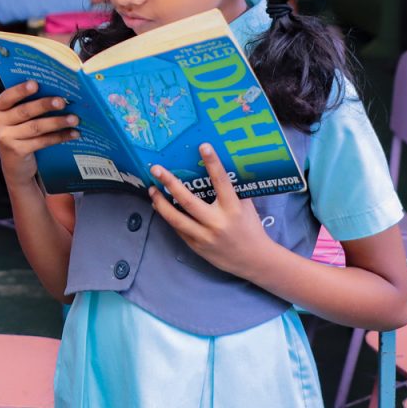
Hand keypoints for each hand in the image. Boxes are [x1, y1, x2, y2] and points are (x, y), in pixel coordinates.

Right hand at [0, 80, 79, 188]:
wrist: (15, 165)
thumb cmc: (20, 134)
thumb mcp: (17, 119)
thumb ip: (29, 105)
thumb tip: (57, 93)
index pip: (7, 96)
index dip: (20, 90)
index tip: (35, 83)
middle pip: (24, 111)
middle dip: (44, 105)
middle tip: (62, 101)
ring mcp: (6, 138)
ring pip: (35, 127)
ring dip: (57, 122)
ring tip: (74, 119)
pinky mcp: (17, 151)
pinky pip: (42, 142)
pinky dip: (59, 137)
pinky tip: (73, 133)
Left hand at [148, 144, 275, 279]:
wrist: (255, 260)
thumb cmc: (250, 228)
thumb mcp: (246, 207)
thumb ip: (233, 190)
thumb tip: (219, 167)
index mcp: (233, 209)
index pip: (222, 182)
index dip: (212, 163)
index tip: (203, 146)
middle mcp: (217, 223)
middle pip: (188, 201)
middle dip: (170, 183)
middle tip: (156, 169)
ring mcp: (205, 237)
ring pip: (176, 218)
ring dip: (160, 203)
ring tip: (152, 189)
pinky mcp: (196, 246)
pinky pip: (178, 229)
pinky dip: (168, 216)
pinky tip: (160, 206)